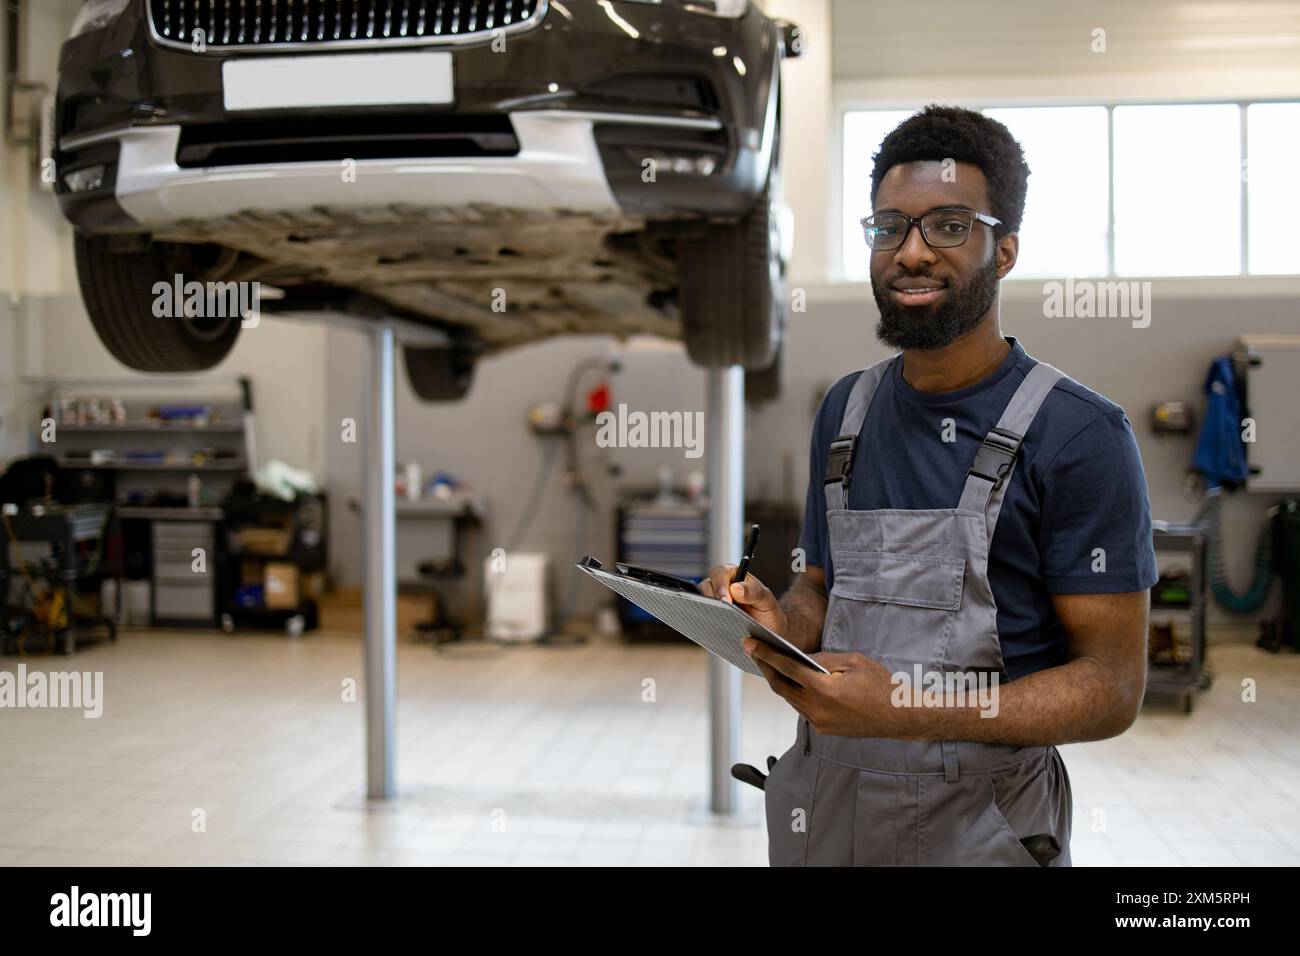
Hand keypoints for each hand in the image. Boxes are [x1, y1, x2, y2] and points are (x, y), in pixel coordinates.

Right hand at [699, 564, 786, 635]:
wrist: (768, 632)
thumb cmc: (767, 613)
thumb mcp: (767, 601)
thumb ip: (755, 592)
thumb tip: (735, 588)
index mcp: (735, 575)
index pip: (720, 572)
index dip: (720, 586)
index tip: (725, 601)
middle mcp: (721, 586)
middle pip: (705, 586)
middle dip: (710, 599)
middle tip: (719, 613)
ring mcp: (713, 601)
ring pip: (700, 601)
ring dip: (706, 610)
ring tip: (716, 622)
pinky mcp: (709, 615)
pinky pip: (701, 616)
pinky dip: (704, 621)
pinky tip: (714, 629)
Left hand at [742, 641, 904, 738]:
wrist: (899, 716)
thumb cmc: (880, 684)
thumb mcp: (854, 661)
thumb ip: (824, 659)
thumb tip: (802, 657)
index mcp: (823, 689)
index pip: (786, 668)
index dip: (765, 654)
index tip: (750, 643)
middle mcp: (816, 709)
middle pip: (780, 686)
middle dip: (766, 667)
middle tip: (755, 651)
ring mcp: (819, 722)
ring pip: (790, 699)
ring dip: (780, 682)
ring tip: (772, 664)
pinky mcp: (823, 729)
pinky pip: (802, 709)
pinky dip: (796, 694)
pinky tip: (795, 682)